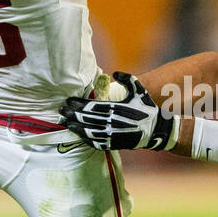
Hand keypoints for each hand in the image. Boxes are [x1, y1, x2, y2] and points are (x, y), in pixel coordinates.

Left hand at [59, 71, 176, 150]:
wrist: (156, 129)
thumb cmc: (146, 108)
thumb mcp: (139, 90)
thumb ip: (127, 79)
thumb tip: (115, 72)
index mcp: (115, 108)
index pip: (89, 106)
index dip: (76, 104)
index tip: (66, 102)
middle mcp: (111, 121)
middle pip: (85, 118)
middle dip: (71, 114)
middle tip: (61, 111)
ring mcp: (112, 134)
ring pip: (87, 132)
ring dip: (75, 127)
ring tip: (66, 123)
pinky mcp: (114, 144)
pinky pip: (95, 143)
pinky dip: (85, 139)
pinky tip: (79, 135)